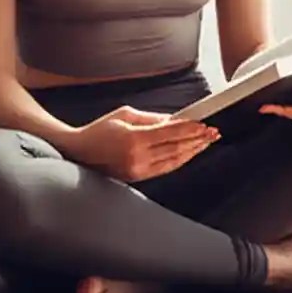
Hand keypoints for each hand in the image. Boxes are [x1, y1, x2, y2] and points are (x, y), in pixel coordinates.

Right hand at [65, 105, 219, 181]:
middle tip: (213, 133)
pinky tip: (190, 152)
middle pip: (176, 148)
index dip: (190, 129)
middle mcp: (137, 157)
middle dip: (197, 140)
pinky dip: (180, 160)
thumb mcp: (125, 114)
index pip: (170, 133)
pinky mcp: (138, 178)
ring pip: (173, 161)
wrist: (78, 152)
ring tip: (207, 142)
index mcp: (133, 139)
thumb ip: (152, 118)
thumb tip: (175, 120)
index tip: (204, 124)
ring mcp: (138, 170)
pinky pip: (165, 169)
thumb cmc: (100, 130)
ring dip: (193, 151)